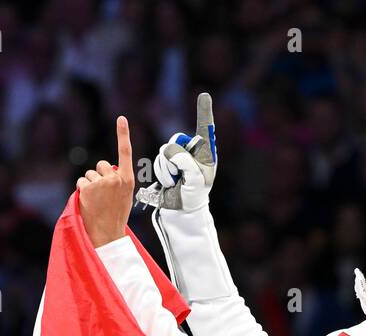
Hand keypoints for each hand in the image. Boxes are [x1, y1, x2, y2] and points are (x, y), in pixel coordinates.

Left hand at [77, 116, 134, 246]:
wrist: (108, 234)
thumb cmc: (116, 216)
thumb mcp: (124, 196)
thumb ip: (118, 181)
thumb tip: (106, 170)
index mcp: (128, 180)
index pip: (125, 153)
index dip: (123, 134)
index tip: (121, 119)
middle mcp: (116, 179)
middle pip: (101, 165)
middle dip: (98, 176)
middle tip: (102, 194)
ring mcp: (102, 183)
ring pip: (89, 174)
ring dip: (89, 185)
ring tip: (96, 201)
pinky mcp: (88, 188)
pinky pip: (81, 182)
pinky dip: (82, 190)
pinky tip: (88, 202)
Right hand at [152, 92, 217, 212]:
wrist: (182, 209)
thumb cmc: (195, 194)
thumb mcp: (195, 179)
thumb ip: (185, 162)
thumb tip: (170, 150)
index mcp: (205, 152)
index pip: (205, 128)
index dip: (204, 112)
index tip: (203, 95)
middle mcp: (192, 151)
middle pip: (176, 139)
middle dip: (173, 157)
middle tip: (179, 174)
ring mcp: (178, 156)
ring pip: (164, 151)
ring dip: (167, 169)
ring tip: (176, 182)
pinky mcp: (167, 163)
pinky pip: (159, 160)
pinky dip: (162, 173)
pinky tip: (170, 183)